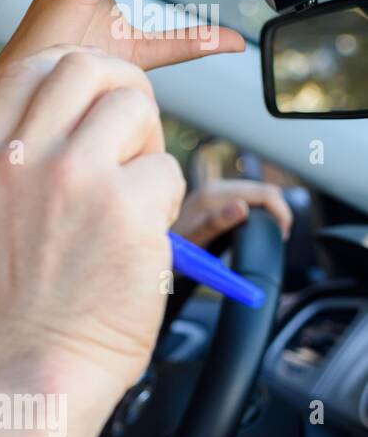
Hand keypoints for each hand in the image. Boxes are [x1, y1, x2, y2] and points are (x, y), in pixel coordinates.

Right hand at [0, 46, 185, 436]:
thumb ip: (19, 153)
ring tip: (134, 194)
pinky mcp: (125, 205)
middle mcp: (21, 158)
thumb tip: (83, 105)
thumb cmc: (23, 297)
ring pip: (133, 107)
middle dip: (120, 92)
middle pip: (86, 67)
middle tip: (131, 135)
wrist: (38, 362)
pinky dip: (166, 203)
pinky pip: (170, 170)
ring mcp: (72, 177)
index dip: (75, 74)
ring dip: (147, 145)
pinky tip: (139, 239)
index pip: (31, 69)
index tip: (95, 100)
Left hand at [172, 178, 292, 245]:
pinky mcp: (215, 198)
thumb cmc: (173, 249)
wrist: (154, 248)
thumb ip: (216, 223)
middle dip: (279, 211)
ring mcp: (215, 191)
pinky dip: (260, 210)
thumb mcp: (195, 240)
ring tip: (273, 233)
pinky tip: (258, 226)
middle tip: (280, 237)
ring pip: (258, 193)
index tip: (282, 235)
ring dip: (271, 210)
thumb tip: (241, 207)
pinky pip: (248, 198)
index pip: (264, 193)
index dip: (281, 212)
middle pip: (264, 191)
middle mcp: (215, 187)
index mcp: (214, 194)